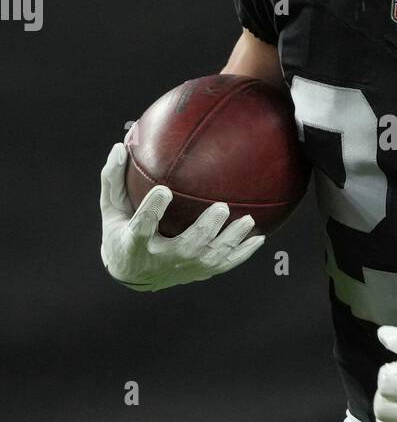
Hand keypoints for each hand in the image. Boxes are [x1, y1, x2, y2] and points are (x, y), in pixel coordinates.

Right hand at [99, 141, 264, 291]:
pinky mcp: (198, 273)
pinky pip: (224, 265)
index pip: (143, 225)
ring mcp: (182, 268)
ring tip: (248, 220)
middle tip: (222, 207)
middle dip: (206, 228)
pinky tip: (259, 238)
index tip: (164, 190)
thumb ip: (113, 179)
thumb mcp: (111, 209)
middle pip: (187, 245)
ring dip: (231, 239)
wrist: (132, 275)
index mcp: (134, 241)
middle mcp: (161, 258)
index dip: (153, 209)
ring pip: (211, 256)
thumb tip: (119, 146)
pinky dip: (243, 253)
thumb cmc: (121, 232)